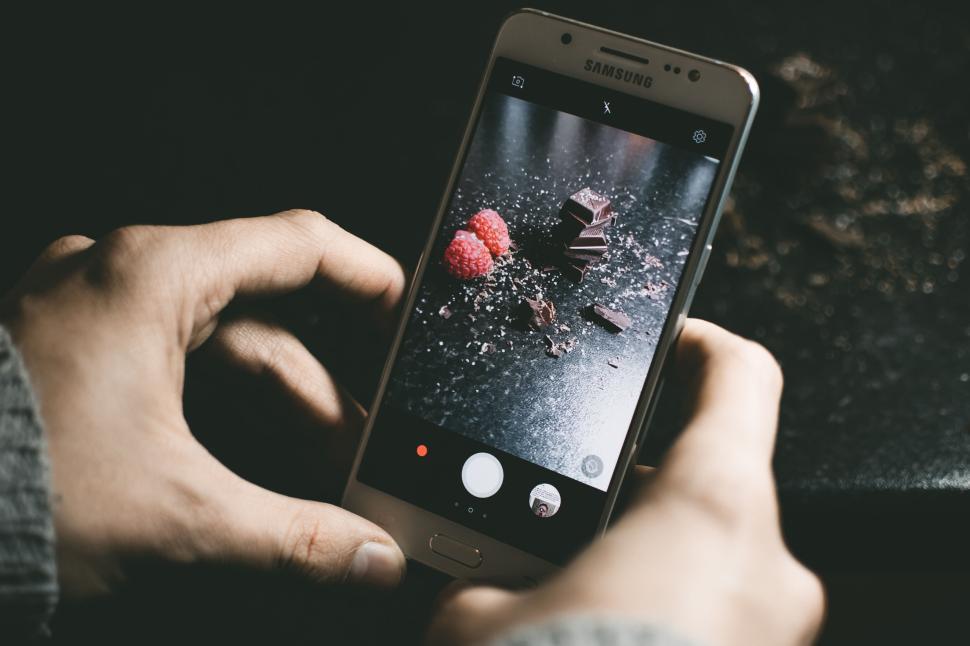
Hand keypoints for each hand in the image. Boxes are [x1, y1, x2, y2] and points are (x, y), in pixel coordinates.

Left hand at [1, 210, 406, 596]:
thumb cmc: (15, 496)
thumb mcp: (179, 519)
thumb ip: (297, 536)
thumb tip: (373, 558)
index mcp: (151, 279)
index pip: (295, 245)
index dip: (365, 274)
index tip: (407, 305)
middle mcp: (117, 277)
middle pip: (262, 314)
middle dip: (322, 386)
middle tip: (363, 445)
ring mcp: (87, 311)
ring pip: (216, 343)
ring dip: (273, 402)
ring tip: (318, 463)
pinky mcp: (68, 350)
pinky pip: (170, 361)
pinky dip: (219, 405)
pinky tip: (249, 455)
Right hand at [429, 320, 824, 645]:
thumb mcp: (483, 618)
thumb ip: (481, 575)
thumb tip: (465, 576)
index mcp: (711, 510)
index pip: (742, 377)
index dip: (702, 344)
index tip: (666, 344)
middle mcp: (766, 565)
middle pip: (712, 476)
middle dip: (636, 485)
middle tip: (568, 502)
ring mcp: (773, 631)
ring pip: (710, 554)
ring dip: (644, 554)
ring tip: (568, 580)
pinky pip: (715, 613)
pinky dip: (662, 606)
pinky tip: (595, 630)